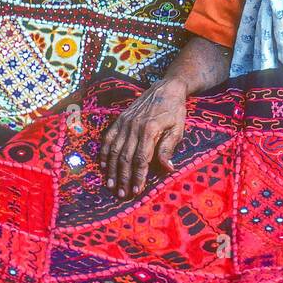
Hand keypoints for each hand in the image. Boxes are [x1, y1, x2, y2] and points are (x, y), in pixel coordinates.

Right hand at [99, 79, 187, 199]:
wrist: (166, 88)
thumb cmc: (174, 111)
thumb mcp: (178, 128)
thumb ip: (168, 148)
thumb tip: (167, 169)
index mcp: (149, 130)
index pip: (141, 159)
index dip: (138, 176)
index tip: (137, 190)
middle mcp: (134, 127)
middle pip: (125, 157)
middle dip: (123, 178)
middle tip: (123, 194)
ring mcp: (125, 123)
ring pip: (115, 150)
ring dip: (112, 170)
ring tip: (112, 185)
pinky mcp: (120, 119)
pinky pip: (108, 138)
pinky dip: (105, 153)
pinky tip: (104, 166)